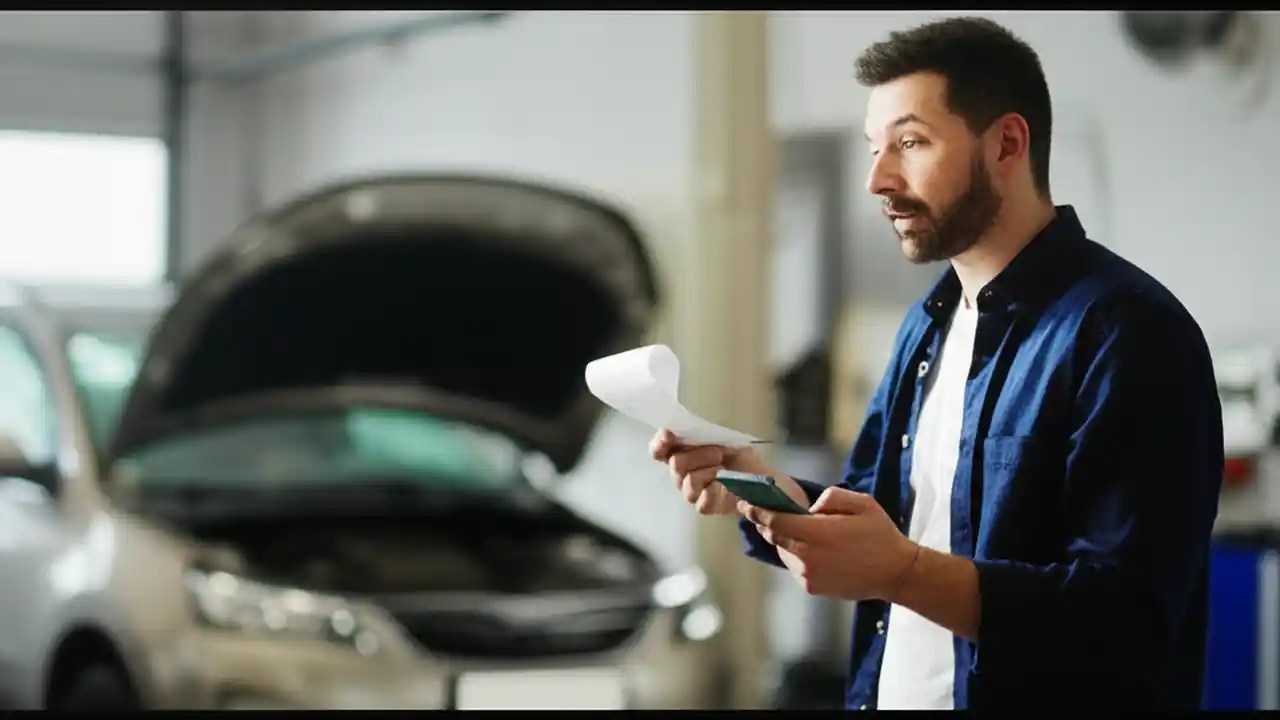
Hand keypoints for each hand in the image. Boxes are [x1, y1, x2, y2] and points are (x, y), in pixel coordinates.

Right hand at [649, 428, 765, 515]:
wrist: (755, 473)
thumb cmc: (735, 453)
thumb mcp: (721, 436)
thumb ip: (700, 433)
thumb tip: (683, 430)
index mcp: (680, 452)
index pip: (657, 450)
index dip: (659, 443)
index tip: (669, 435)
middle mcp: (680, 473)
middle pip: (675, 463)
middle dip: (699, 454)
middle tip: (718, 453)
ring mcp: (690, 491)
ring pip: (689, 481)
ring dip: (711, 471)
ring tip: (724, 469)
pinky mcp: (703, 506)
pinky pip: (702, 500)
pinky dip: (716, 490)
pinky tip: (724, 485)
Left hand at [739, 486, 917, 600]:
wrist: (895, 573)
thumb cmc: (880, 534)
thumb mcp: (861, 503)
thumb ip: (830, 498)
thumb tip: (808, 509)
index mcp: (817, 533)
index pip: (775, 520)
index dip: (757, 511)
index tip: (744, 503)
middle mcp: (807, 556)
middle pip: (774, 536)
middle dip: (764, 522)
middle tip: (758, 511)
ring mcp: (808, 575)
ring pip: (783, 551)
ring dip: (783, 538)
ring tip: (792, 527)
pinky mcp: (812, 588)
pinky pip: (794, 566)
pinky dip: (794, 554)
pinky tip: (809, 547)